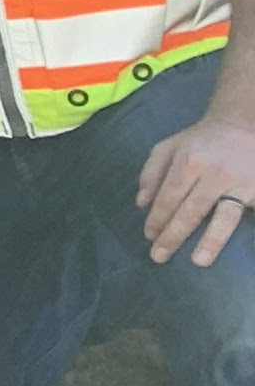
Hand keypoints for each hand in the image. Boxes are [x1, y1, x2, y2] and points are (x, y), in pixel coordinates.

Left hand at [139, 114, 254, 267]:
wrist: (244, 124)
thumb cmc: (202, 141)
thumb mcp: (170, 147)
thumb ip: (151, 172)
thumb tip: (141, 204)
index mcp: (190, 161)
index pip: (169, 197)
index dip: (157, 219)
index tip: (148, 236)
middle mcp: (215, 173)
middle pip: (191, 211)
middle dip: (173, 236)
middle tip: (159, 256)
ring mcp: (242, 183)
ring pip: (224, 217)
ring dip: (210, 241)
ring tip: (198, 262)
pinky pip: (249, 213)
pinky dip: (244, 230)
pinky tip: (238, 248)